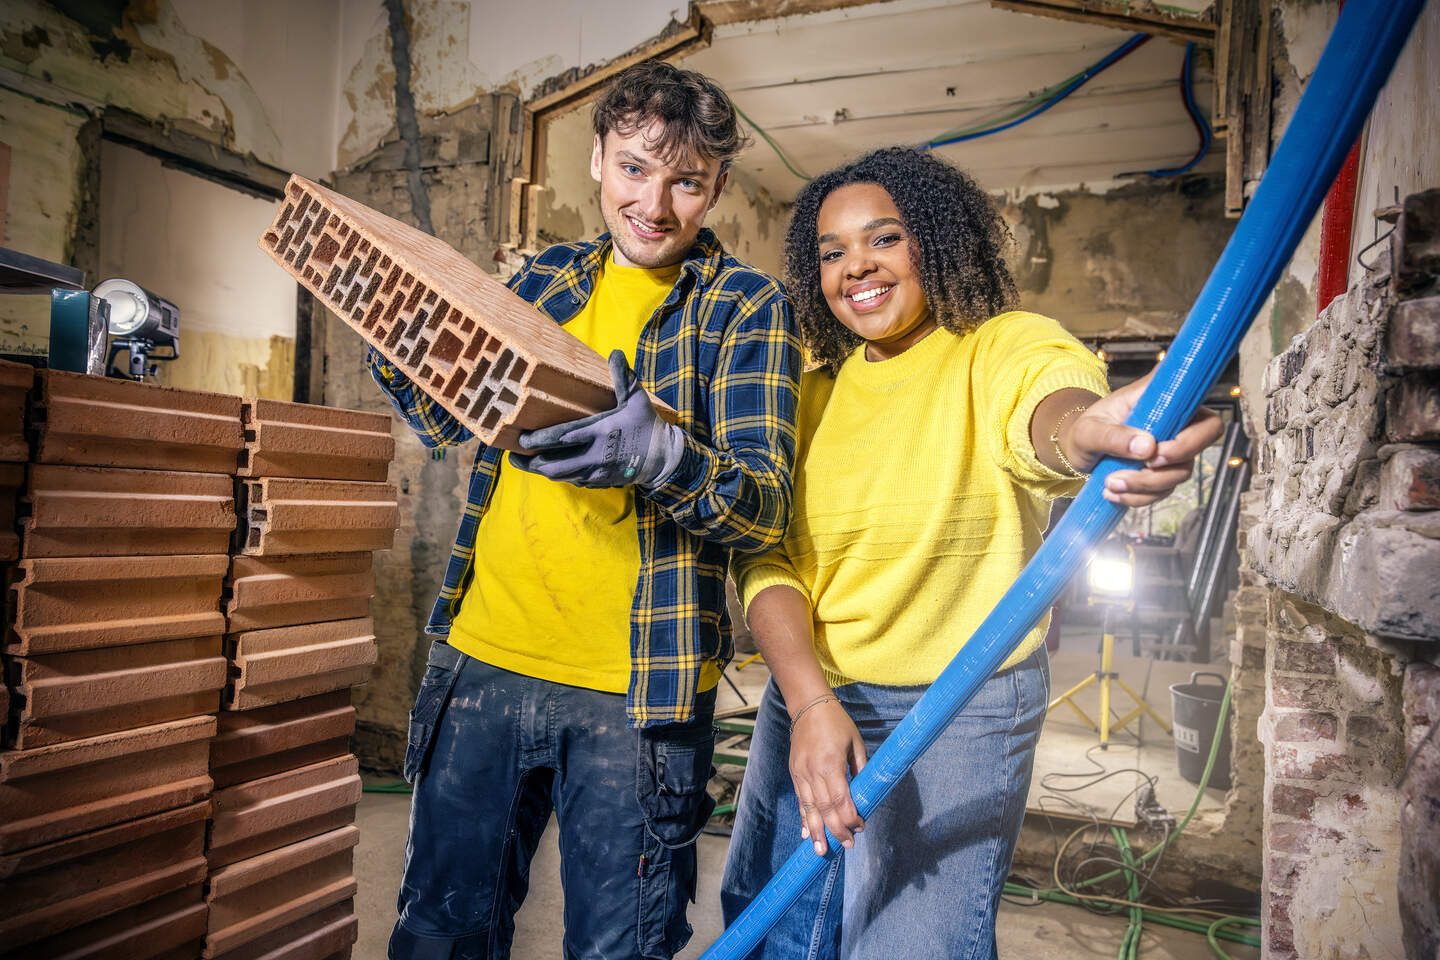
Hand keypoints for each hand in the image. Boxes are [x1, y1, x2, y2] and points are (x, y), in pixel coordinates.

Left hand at [510, 350, 681, 487]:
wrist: (664, 460)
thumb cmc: (648, 427)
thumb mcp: (637, 400)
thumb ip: (624, 378)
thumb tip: (617, 354)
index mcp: (600, 433)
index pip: (562, 438)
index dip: (539, 441)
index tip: (522, 438)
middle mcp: (595, 455)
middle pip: (554, 465)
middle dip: (531, 463)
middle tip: (513, 455)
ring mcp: (597, 472)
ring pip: (561, 476)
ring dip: (541, 471)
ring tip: (525, 463)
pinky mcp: (600, 482)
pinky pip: (574, 481)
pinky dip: (560, 475)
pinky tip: (550, 468)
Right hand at [789, 697, 866, 855]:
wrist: (808, 706)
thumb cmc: (837, 723)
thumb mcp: (856, 743)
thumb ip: (861, 768)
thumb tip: (866, 791)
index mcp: (831, 763)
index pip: (840, 799)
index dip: (850, 817)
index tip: (860, 827)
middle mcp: (813, 771)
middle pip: (825, 808)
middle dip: (836, 830)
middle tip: (847, 845)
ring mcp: (801, 772)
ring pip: (810, 808)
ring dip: (817, 831)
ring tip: (821, 851)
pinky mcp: (795, 772)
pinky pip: (800, 800)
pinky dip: (804, 818)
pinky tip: (807, 834)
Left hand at [1064, 368, 1223, 506]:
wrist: (1077, 450)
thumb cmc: (1085, 429)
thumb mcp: (1089, 429)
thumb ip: (1114, 435)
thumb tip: (1146, 446)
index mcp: (1162, 398)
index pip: (1199, 406)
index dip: (1194, 433)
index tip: (1159, 449)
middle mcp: (1174, 421)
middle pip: (1203, 441)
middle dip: (1172, 463)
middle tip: (1143, 467)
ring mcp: (1171, 448)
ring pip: (1180, 472)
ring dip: (1146, 485)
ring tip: (1111, 483)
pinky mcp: (1162, 472)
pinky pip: (1162, 491)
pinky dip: (1138, 497)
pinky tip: (1114, 492)